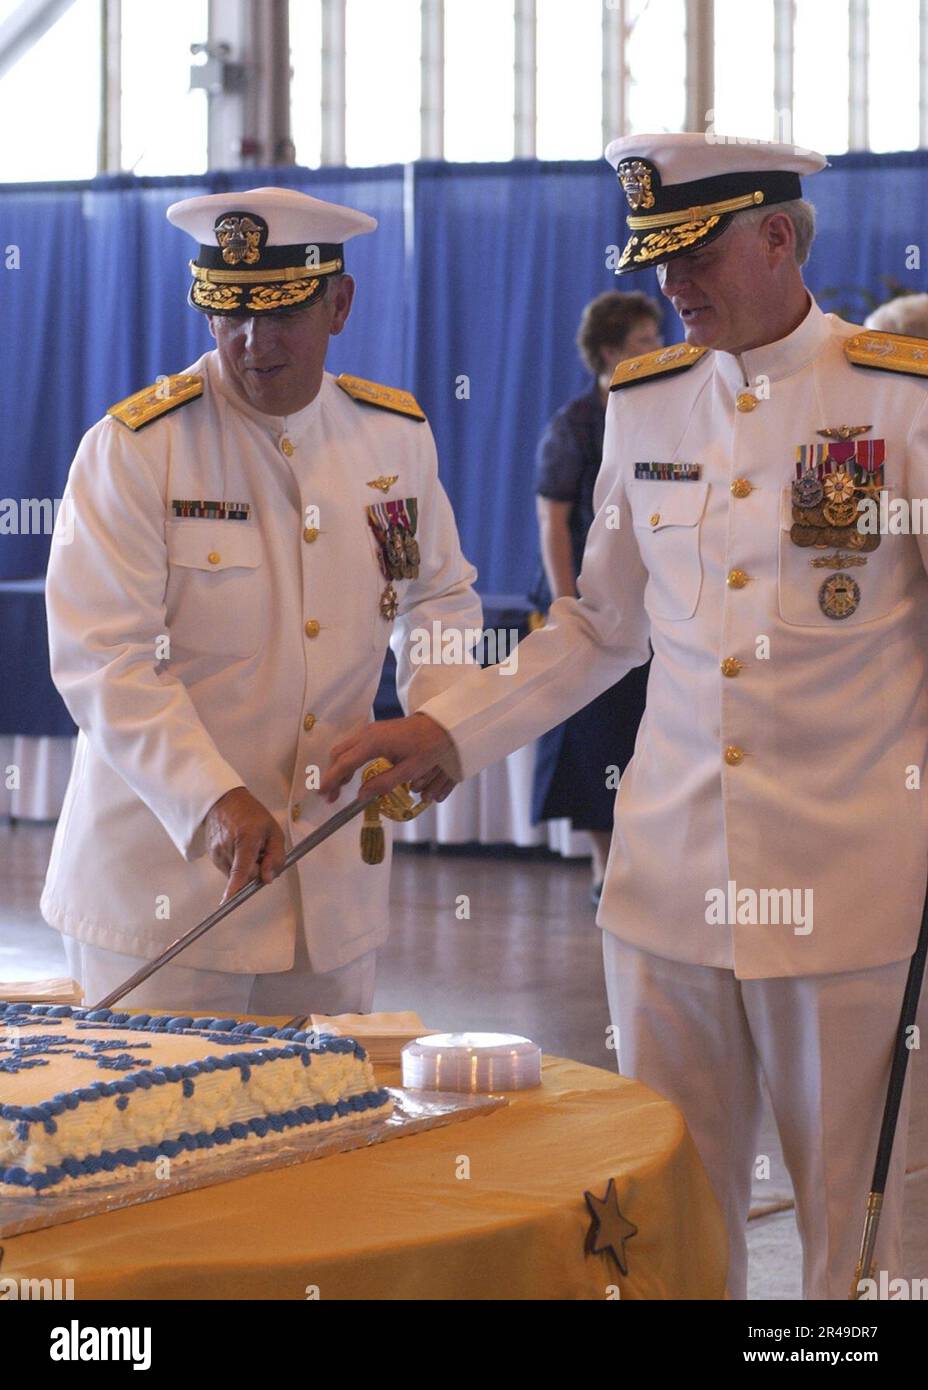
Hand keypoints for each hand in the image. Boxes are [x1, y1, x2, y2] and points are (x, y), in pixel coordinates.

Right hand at [204, 786, 285, 904]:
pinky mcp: (213, 857)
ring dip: (246, 867)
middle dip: (256, 870)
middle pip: (246, 876)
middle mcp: (228, 847)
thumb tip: (269, 879)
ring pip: (237, 875)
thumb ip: (276, 857)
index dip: (235, 886)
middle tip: (261, 852)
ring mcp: (217, 852)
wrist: (225, 802)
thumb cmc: (251, 815)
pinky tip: (238, 848)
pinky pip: (229, 870)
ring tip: (247, 846)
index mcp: (246, 838)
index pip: (240, 868)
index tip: (229, 899)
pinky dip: (237, 864)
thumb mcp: (274, 831)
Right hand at [319, 713, 458, 805]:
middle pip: (338, 754)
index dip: (331, 780)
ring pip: (344, 749)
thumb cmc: (428, 747)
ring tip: (340, 788)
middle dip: (331, 775)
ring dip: (338, 768)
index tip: (323, 795)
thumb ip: (383, 783)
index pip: (344, 763)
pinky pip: (353, 746)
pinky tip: (352, 774)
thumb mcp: (409, 770)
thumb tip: (360, 795)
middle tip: (331, 796)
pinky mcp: (375, 731)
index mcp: (373, 743)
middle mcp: (367, 734)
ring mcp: (370, 730)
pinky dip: (347, 760)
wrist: (442, 725)